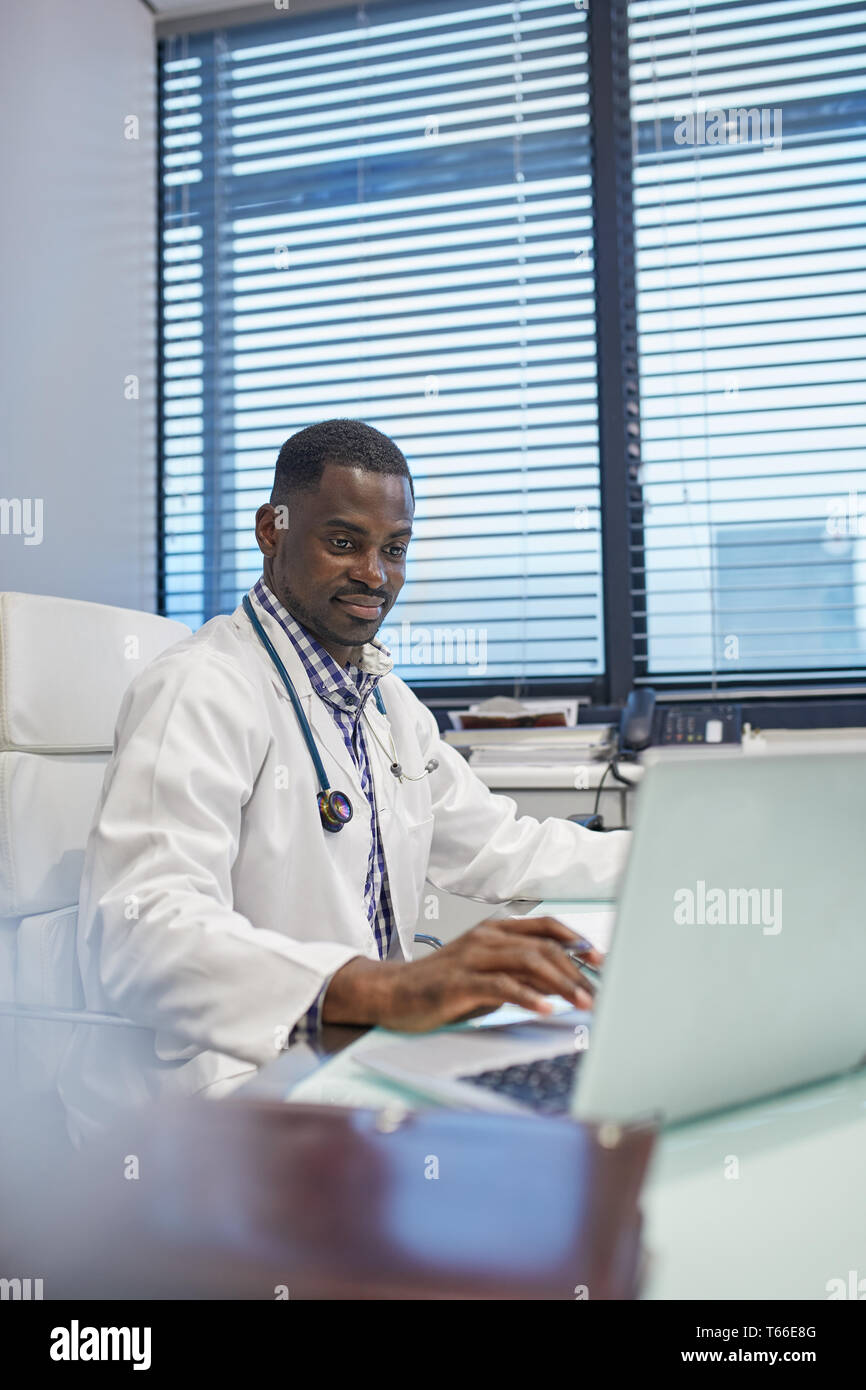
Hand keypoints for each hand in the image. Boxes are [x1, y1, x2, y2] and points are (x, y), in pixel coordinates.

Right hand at [321, 916, 602, 1031]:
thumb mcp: (485, 974)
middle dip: (578, 971)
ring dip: (562, 984)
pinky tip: (546, 1009)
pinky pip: (502, 986)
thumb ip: (517, 973)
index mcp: (494, 930)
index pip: (545, 927)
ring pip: (529, 962)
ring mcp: (472, 957)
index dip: (577, 941)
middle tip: (599, 995)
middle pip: (544, 947)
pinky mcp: (460, 982)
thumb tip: (561, 985)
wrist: (391, 992)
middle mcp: (486, 937)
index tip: (602, 960)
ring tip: (583, 1003)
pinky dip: (528, 997)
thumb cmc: (440, 986)